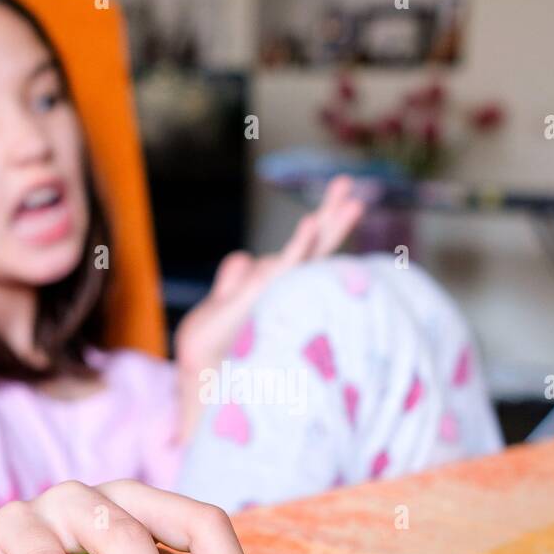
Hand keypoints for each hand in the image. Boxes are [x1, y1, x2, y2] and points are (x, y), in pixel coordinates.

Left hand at [173, 174, 365, 396]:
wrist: (200, 365)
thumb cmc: (214, 343)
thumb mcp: (222, 302)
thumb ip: (235, 279)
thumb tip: (245, 257)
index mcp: (277, 285)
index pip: (305, 248)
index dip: (324, 221)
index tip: (343, 193)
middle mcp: (285, 286)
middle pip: (316, 246)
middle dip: (334, 218)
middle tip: (352, 189)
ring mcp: (280, 288)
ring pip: (308, 252)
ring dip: (327, 225)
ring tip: (352, 201)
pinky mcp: (266, 292)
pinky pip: (287, 265)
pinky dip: (301, 245)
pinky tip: (310, 224)